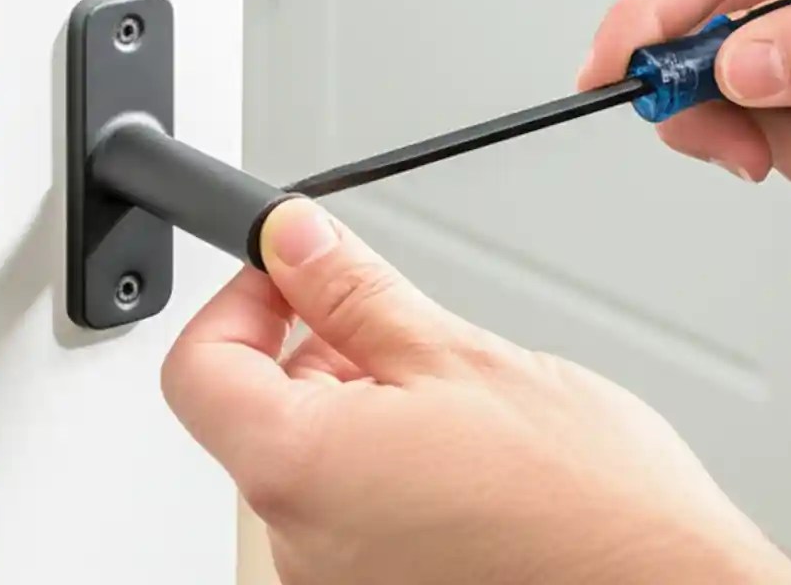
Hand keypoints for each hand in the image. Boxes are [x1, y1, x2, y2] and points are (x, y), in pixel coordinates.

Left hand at [163, 199, 790, 583]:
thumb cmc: (593, 512)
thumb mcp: (463, 358)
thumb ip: (355, 293)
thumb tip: (294, 241)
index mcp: (297, 470)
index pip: (197, 367)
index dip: (238, 302)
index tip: (285, 272)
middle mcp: (297, 543)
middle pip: (255, 413)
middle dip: (313, 351)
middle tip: (393, 328)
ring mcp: (333, 581)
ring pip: (308, 460)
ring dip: (355, 408)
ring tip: (449, 400)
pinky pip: (344, 512)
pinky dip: (378, 466)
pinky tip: (455, 457)